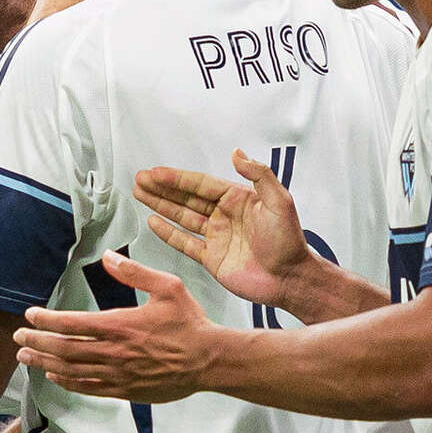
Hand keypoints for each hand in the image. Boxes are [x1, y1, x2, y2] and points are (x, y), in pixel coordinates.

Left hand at [14, 251, 220, 402]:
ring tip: (26, 357)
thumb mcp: (167, 287)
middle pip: (64, 349)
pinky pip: (89, 388)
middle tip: (18, 338)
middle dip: (37, 342)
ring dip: (45, 363)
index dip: (46, 320)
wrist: (210, 360)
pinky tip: (55, 376)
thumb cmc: (190, 322)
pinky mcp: (126, 390)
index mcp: (120, 324)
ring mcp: (118, 374)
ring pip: (72, 370)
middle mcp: (114, 351)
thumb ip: (134, 272)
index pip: (72, 323)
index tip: (29, 315)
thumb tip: (108, 256)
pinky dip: (68, 382)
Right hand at [134, 149, 312, 308]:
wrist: (291, 278)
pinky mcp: (211, 258)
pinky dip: (168, 233)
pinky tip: (154, 222)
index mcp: (238, 199)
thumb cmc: (290, 241)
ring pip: (181, 217)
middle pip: (186, 197)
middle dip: (162, 188)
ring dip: (161, 205)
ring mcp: (216, 237)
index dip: (177, 178)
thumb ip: (259, 174)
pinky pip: (185, 243)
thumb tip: (237, 153)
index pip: (200, 184)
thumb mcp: (279, 201)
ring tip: (140, 194)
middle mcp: (224, 216)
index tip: (156, 172)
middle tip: (140, 179)